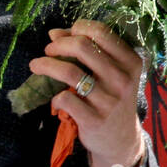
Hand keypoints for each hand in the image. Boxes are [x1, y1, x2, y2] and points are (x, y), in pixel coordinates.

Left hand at [28, 19, 144, 166]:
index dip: (77, 28)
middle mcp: (123, 79)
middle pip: (81, 47)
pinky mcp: (94, 119)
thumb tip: (54, 33)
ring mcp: (109, 100)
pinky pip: (64, 98)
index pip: (101, 32)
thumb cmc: (110, 96)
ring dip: (45, 65)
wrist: (120, 138)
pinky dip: (53, 95)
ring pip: (69, 72)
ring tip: (36, 65)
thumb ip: (86, 49)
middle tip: (48, 51)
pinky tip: (55, 97)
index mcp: (130, 62)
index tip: (63, 37)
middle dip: (57, 45)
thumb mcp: (108, 72)